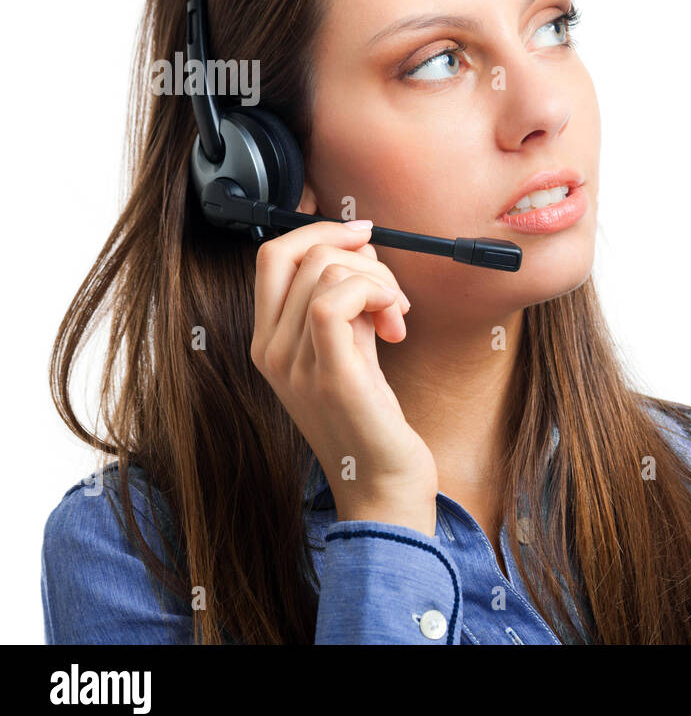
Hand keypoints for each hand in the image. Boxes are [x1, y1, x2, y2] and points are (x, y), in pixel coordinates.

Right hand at [249, 219, 437, 536]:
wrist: (382, 484)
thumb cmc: (372, 418)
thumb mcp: (349, 350)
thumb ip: (343, 304)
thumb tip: (360, 248)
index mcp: (268, 342)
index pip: (272, 256)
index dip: (319, 230)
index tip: (365, 235)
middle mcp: (270, 351)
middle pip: (302, 255)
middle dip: (362, 257)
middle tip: (392, 295)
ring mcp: (294, 365)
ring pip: (327, 271)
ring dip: (380, 281)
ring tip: (396, 319)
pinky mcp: (330, 377)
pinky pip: (335, 301)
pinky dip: (376, 295)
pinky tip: (396, 325)